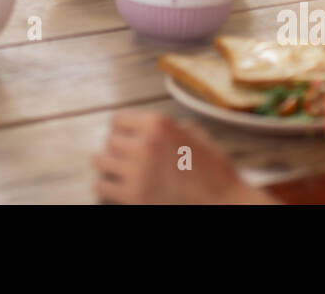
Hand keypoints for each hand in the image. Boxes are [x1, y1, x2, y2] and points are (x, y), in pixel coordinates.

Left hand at [92, 109, 257, 203]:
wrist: (224, 203)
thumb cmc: (214, 171)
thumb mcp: (195, 135)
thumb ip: (168, 127)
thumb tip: (145, 128)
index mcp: (158, 124)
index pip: (117, 120)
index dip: (122, 130)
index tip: (124, 138)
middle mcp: (144, 144)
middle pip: (109, 140)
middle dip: (117, 149)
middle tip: (124, 158)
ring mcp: (137, 171)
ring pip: (100, 161)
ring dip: (108, 166)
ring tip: (116, 171)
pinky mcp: (134, 197)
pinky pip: (102, 186)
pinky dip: (106, 186)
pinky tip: (115, 188)